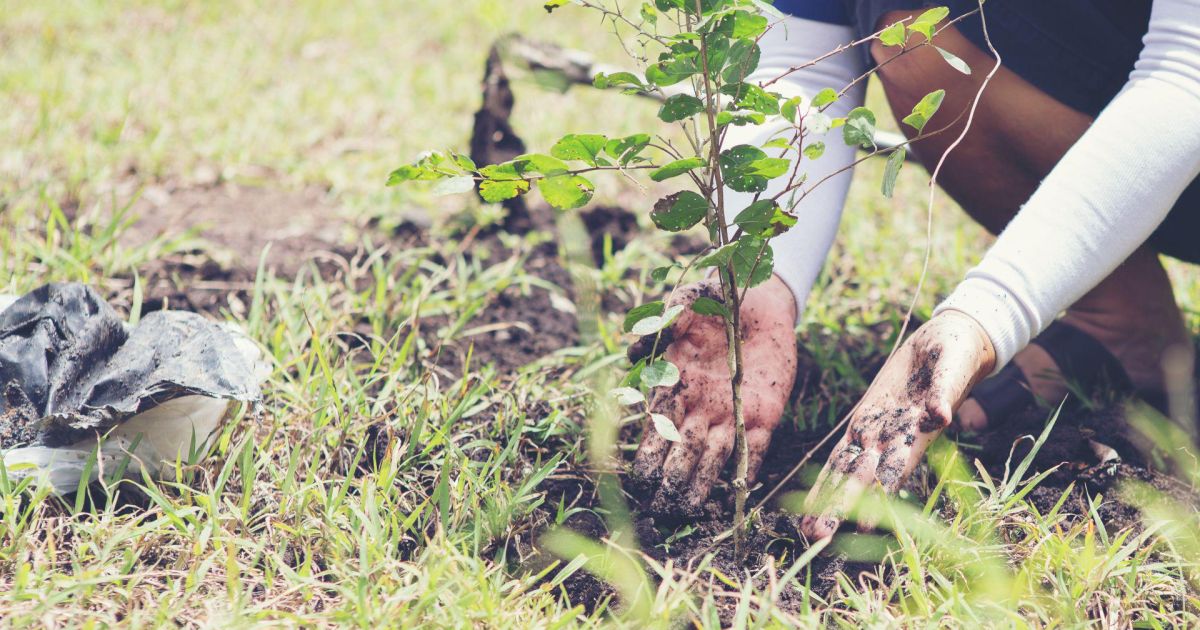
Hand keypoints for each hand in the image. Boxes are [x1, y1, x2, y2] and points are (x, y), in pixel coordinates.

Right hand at [627, 275, 797, 517]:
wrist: (763, 302)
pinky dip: (746, 470)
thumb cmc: (717, 300)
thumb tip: (636, 345)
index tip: (642, 477)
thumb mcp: (689, 301)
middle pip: (682, 450)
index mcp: (676, 383)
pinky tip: (738, 491)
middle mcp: (700, 406)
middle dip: (672, 478)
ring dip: (701, 483)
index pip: (657, 427)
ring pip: (713, 456)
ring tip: (689, 511)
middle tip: (662, 507)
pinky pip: (755, 448)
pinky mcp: (764, 414)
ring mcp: (731, 413)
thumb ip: (666, 320)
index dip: (649, 453)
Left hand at [799, 310, 995, 539]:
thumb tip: (940, 415)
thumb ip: (945, 391)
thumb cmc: (956, 354)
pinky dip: (828, 476)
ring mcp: (878, 431)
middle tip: (818, 538)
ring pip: (848, 471)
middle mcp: (896, 439)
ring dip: (829, 500)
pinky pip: (843, 451)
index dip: (878, 495)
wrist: (946, 342)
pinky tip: (811, 501)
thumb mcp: (953, 367)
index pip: (895, 469)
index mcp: (919, 431)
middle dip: (841, 507)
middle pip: (864, 479)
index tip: (863, 525)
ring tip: (807, 531)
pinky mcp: (865, 419)